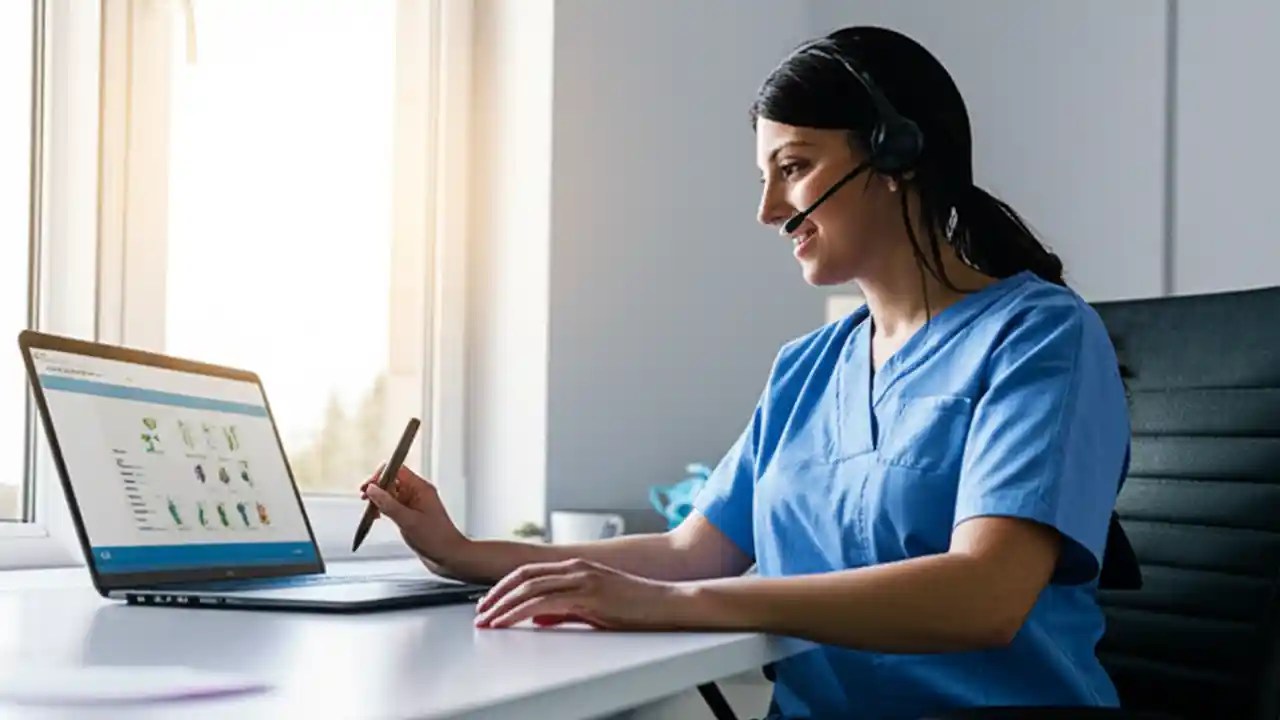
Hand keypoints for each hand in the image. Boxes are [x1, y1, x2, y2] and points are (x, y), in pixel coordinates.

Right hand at [360, 466, 468, 576]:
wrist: (449, 556)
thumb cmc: (436, 539)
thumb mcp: (408, 521)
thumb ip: (388, 504)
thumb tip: (372, 489)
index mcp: (421, 489)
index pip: (398, 471)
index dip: (381, 476)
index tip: (369, 487)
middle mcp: (418, 494)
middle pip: (393, 481)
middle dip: (378, 488)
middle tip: (365, 498)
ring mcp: (415, 505)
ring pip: (392, 494)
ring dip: (379, 500)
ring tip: (370, 510)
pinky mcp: (412, 516)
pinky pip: (394, 506)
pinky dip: (384, 509)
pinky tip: (378, 516)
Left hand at [473, 558, 691, 629]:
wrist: (668, 604)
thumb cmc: (637, 608)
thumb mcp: (594, 609)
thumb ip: (566, 610)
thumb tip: (540, 618)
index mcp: (577, 568)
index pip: (530, 573)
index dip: (505, 587)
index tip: (490, 603)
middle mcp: (576, 568)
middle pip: (523, 577)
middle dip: (496, 595)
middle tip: (480, 612)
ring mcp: (582, 578)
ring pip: (529, 588)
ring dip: (503, 604)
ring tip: (487, 620)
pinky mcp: (588, 594)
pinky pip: (544, 602)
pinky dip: (520, 612)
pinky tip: (508, 621)